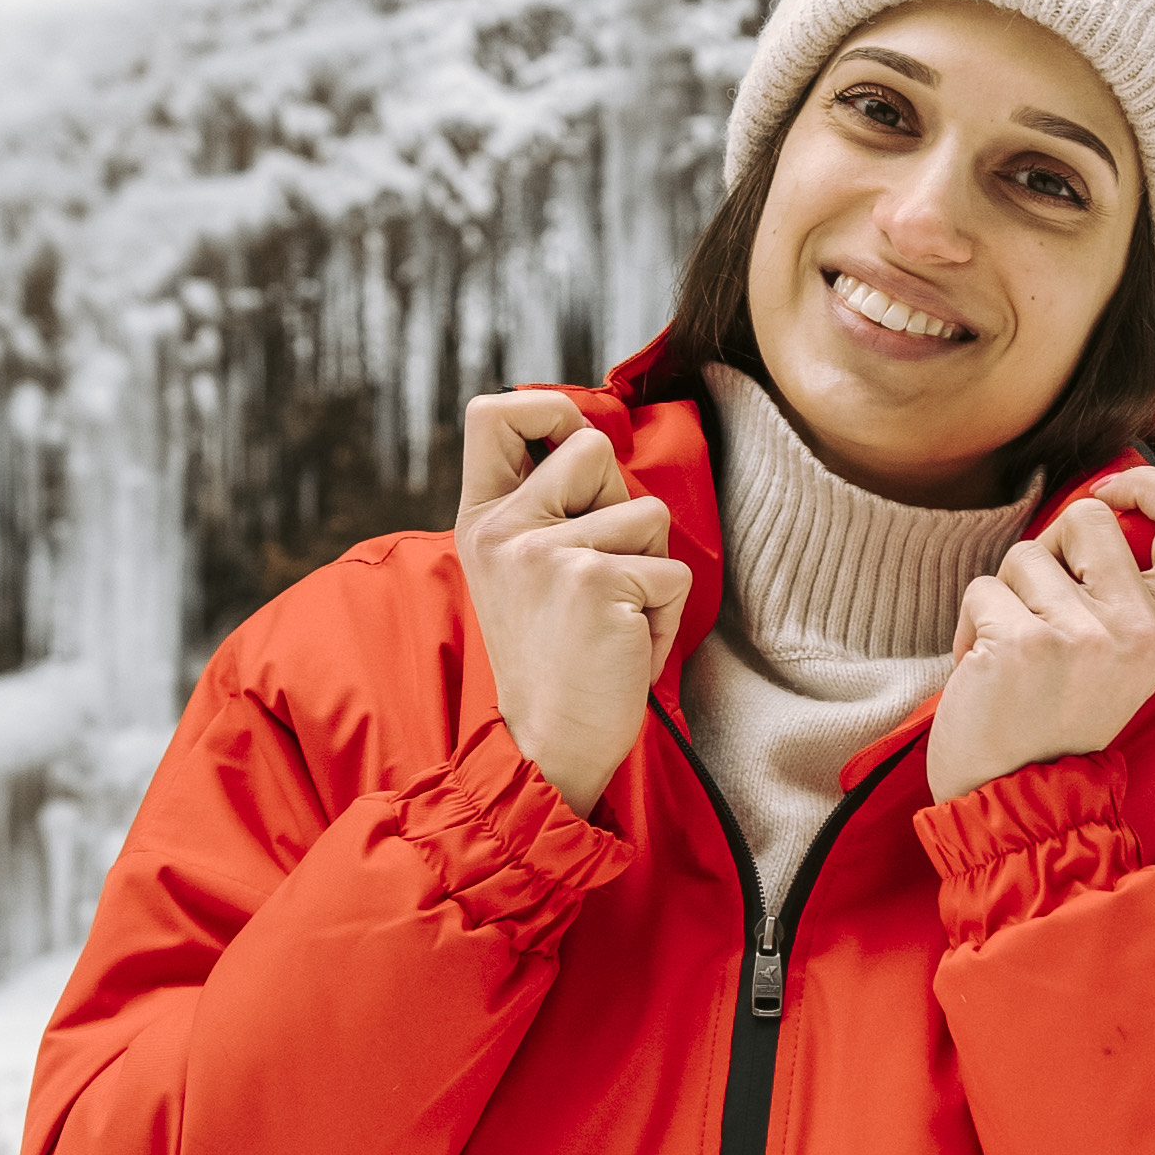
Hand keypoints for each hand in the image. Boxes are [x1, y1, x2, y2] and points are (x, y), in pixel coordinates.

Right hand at [455, 394, 692, 818]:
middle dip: (622, 503)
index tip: (569, 440)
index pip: (492, 412)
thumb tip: (594, 437)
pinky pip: (672, 571)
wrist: (547, 747)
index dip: (546, 407)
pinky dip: (665, 615)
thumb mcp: (524, 571)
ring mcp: (546, 551)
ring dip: (650, 569)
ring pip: (648, 512)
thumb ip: (547, 508)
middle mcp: (504, 528)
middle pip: (594, 447)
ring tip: (613, 620)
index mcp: (482, 520)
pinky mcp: (595, 581)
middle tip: (601, 573)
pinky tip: (625, 647)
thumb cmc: (555, 659)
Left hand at [925, 469, 1154, 804]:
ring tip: (1014, 655)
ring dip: (1004, 596)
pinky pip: (981, 590)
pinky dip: (969, 625)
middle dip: (1048, 546)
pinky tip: (985, 671)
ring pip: (1023, 553)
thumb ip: (1127, 587)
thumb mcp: (1125, 653)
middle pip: (1088, 514)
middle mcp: (1138, 626)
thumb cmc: (1060, 717)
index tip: (1112, 493)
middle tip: (1041, 605)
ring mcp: (1082, 634)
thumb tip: (1105, 497)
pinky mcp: (1024, 642)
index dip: (1151, 482)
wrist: (1018, 800)